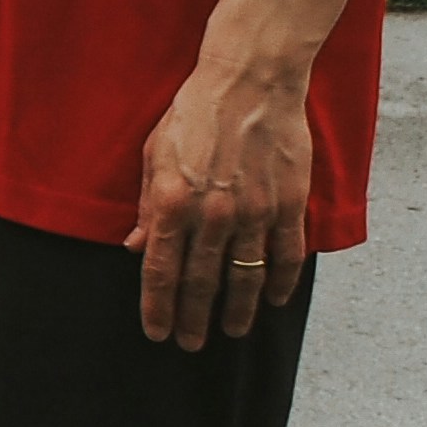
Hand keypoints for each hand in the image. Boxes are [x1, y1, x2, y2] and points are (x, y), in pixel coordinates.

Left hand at [130, 49, 313, 349]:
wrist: (249, 82)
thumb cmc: (193, 113)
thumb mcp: (153, 154)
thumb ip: (148, 204)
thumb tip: (138, 247)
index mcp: (173, 201)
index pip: (161, 269)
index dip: (158, 306)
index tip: (157, 333)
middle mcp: (212, 214)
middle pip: (202, 282)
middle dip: (194, 318)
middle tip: (191, 344)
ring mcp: (254, 211)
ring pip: (246, 276)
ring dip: (239, 310)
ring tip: (232, 332)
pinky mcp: (288, 203)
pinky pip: (287, 254)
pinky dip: (282, 281)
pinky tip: (275, 300)